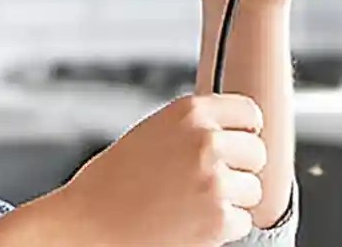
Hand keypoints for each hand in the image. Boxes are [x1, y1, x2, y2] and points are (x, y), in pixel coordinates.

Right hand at [0, 95, 268, 246]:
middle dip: (240, 170)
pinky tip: (191, 223)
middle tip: (208, 184)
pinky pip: (243, 221)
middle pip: (257, 152)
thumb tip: (240, 131)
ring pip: (253, 189)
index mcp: (191, 112)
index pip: (250, 113)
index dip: (244, 133)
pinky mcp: (218, 218)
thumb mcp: (156, 133)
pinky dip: (223, 228)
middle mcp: (207, 141)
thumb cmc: (112, 183)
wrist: (84, 225)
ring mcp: (215, 179)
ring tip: (193, 205)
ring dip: (232, 201)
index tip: (238, 145)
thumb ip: (197, 127)